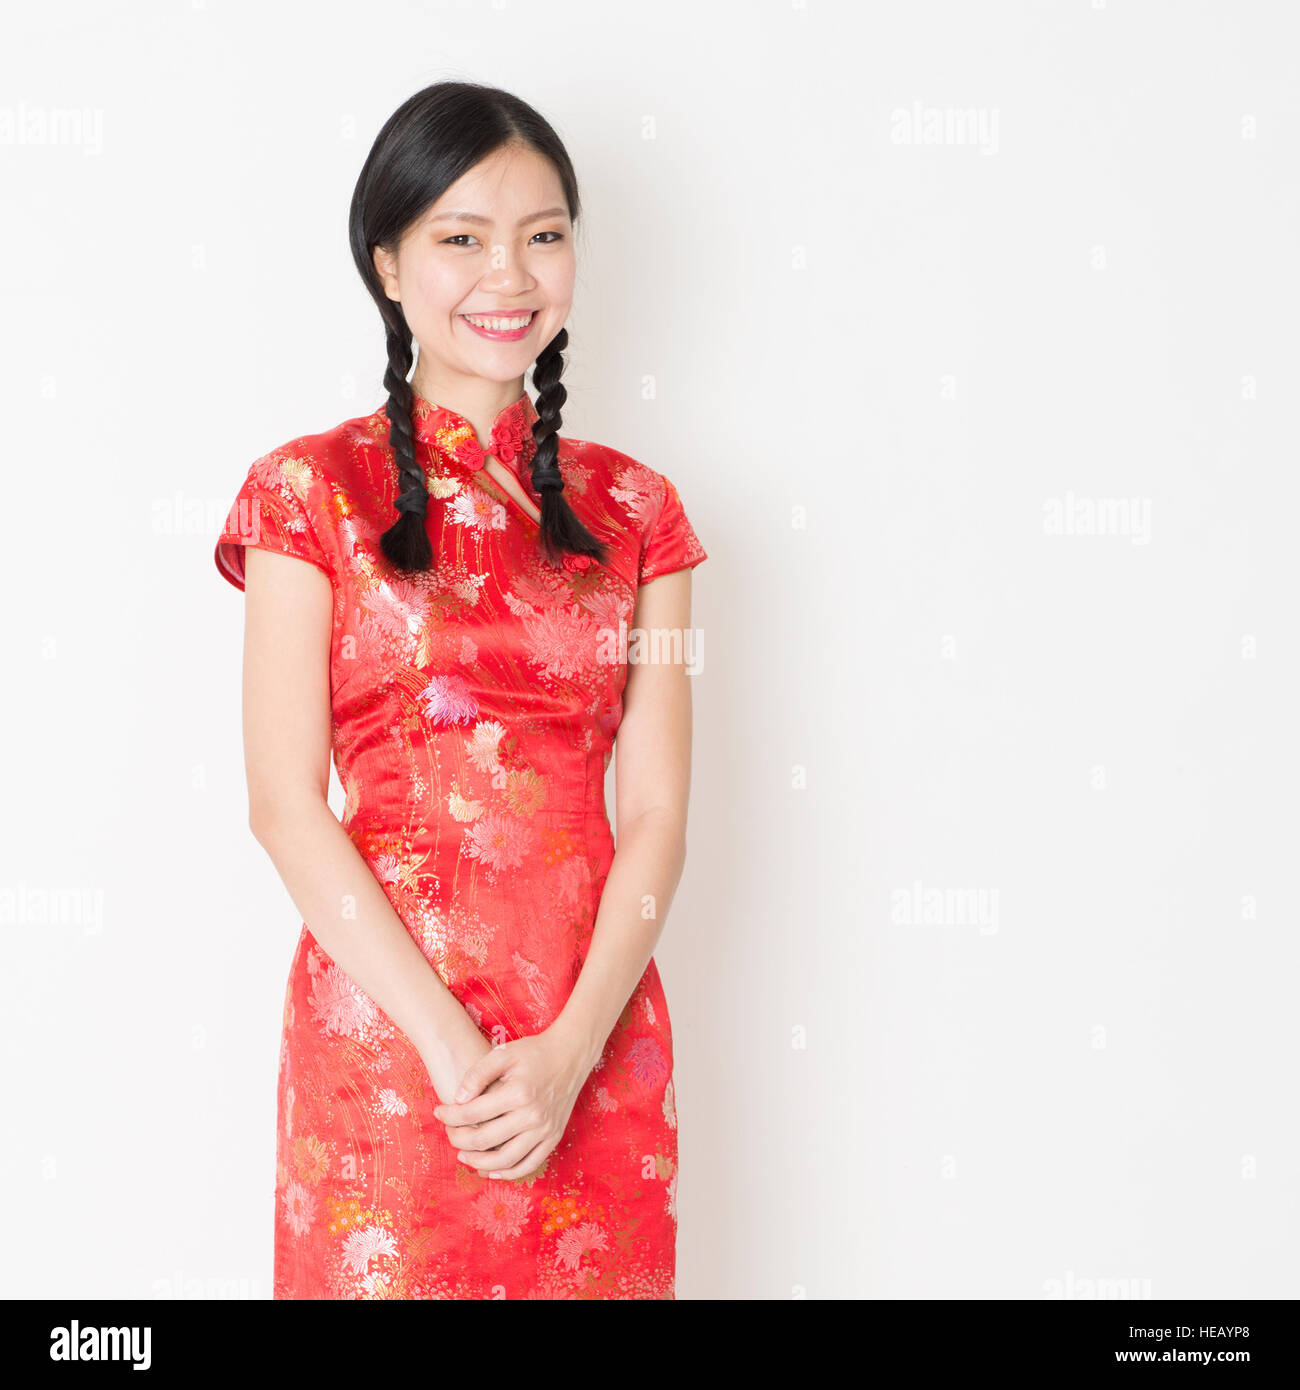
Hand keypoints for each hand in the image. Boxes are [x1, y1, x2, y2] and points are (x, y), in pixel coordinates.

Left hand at [432, 1027, 596, 1180]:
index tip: (438, 1112)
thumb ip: (478, 1073)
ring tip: (463, 1156)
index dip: (450, 1115)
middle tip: (449, 1134)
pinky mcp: (554, 1137)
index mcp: (518, 1093)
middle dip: (459, 1139)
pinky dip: (508, 1172)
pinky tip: (491, 1169)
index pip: (473, 1113)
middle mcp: (533, 1116)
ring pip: (506, 1160)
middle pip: (485, 1140)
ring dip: (479, 1162)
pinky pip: (529, 1164)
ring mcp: (545, 1130)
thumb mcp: (504, 1054)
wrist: (571, 1054)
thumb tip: (458, 1098)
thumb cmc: (534, 1052)